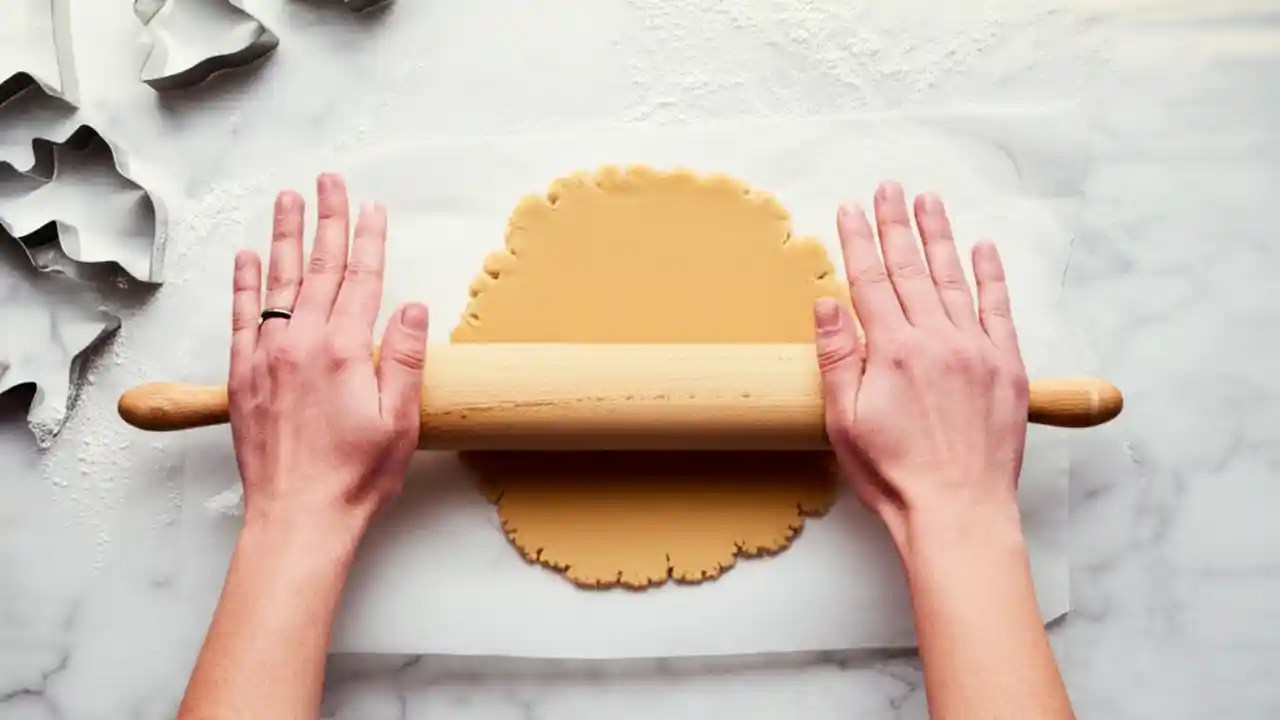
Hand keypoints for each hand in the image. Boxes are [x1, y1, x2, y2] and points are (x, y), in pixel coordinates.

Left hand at [227, 173, 427, 533]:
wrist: (298, 517)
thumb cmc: (355, 476)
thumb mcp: (399, 421)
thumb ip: (405, 359)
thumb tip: (411, 307)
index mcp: (345, 351)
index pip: (361, 280)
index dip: (369, 240)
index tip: (373, 208)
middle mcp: (302, 343)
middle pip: (318, 268)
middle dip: (327, 220)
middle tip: (329, 180)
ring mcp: (267, 356)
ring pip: (277, 281)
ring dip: (284, 236)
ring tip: (288, 199)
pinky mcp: (243, 376)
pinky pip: (241, 316)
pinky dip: (243, 283)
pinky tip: (247, 256)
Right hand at [813, 181, 1028, 550]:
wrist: (958, 512)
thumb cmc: (895, 475)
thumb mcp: (845, 422)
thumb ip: (837, 357)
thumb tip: (827, 302)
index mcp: (892, 351)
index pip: (869, 281)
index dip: (858, 240)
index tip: (850, 208)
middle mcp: (937, 340)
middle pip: (910, 269)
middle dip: (895, 224)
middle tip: (888, 187)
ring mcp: (976, 350)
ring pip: (953, 279)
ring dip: (938, 236)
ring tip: (928, 201)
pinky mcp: (1007, 367)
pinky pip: (998, 309)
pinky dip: (991, 275)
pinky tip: (982, 248)